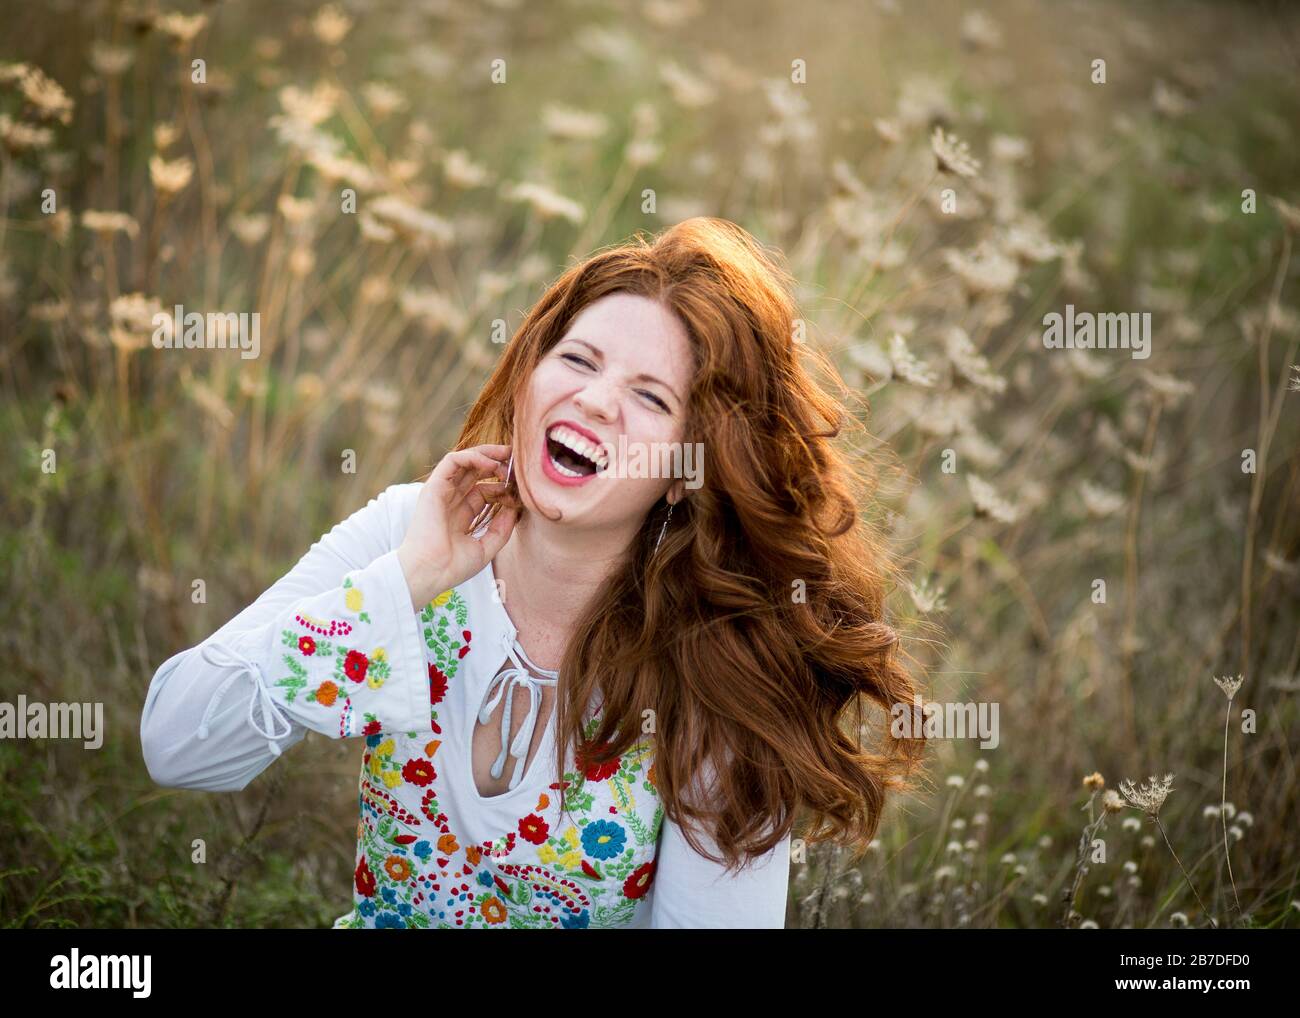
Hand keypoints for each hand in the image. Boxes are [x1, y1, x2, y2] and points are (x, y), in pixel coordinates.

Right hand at [396, 444, 518, 608]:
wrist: (430, 572)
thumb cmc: (453, 567)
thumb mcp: (486, 547)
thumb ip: (501, 528)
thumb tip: (514, 508)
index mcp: (461, 515)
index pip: (484, 490)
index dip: (503, 487)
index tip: (519, 490)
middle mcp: (451, 500)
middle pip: (475, 472)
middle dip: (497, 462)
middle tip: (516, 459)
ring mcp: (442, 492)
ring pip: (464, 461)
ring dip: (487, 454)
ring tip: (506, 456)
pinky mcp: (433, 486)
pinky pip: (452, 461)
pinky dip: (472, 457)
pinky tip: (491, 464)